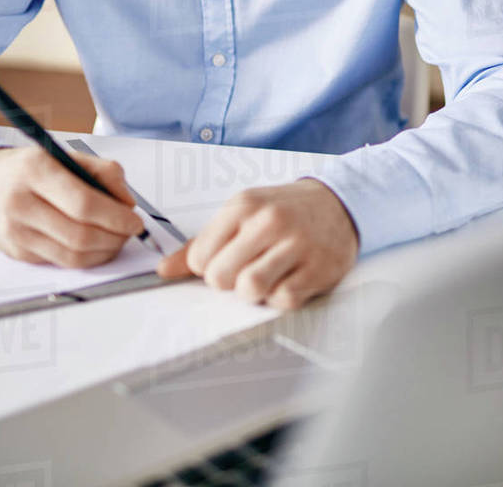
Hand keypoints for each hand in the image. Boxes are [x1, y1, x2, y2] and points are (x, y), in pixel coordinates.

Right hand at [0, 146, 144, 267]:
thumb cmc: (29, 169)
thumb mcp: (65, 156)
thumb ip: (103, 172)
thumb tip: (128, 203)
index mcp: (36, 171)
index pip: (83, 203)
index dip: (115, 217)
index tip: (135, 221)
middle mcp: (21, 202)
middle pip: (80, 235)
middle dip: (114, 238)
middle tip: (130, 232)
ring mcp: (16, 232)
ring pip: (72, 256)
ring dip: (104, 252)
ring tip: (117, 239)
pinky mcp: (17, 252)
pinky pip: (61, 262)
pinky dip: (87, 258)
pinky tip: (96, 246)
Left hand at [156, 178, 358, 308]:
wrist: (339, 203)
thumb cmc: (284, 211)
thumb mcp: (241, 215)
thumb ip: (202, 243)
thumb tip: (164, 270)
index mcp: (243, 206)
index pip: (199, 257)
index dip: (208, 267)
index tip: (225, 260)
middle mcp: (268, 221)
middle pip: (220, 276)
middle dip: (228, 282)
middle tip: (244, 271)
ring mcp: (296, 244)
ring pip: (251, 289)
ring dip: (254, 292)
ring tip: (265, 277)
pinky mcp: (319, 267)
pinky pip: (284, 299)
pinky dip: (282, 297)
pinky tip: (289, 279)